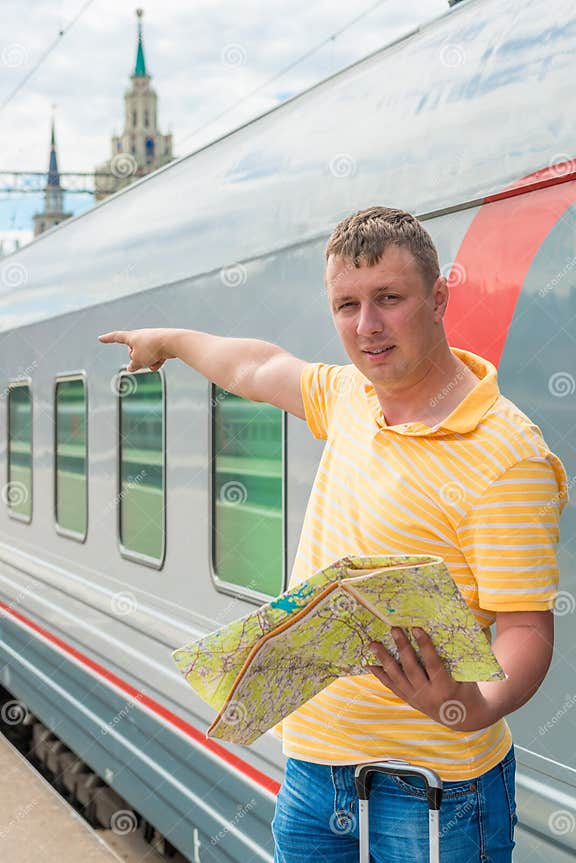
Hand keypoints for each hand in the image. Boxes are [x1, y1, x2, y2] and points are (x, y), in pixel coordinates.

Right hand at [98, 328, 174, 372]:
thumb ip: (133, 365)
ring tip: (155, 358)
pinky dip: (157, 361)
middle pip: (133, 353)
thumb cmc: (153, 348)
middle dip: (137, 359)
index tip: (100, 338)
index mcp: (132, 336)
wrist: (174, 342)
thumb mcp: (138, 360)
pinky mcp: (161, 345)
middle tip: (145, 358)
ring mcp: (151, 340)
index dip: (108, 339)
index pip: (116, 337)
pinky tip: (162, 360)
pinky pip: (154, 357)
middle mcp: (141, 336)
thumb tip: (131, 368)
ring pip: (144, 357)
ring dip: (148, 361)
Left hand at [368, 627, 492, 731]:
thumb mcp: (467, 676)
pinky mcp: (409, 700)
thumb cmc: (467, 689)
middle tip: (394, 629)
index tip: (416, 628)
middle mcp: (428, 695)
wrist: (463, 717)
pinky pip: (391, 686)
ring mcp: (416, 699)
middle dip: (402, 647)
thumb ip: (455, 658)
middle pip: (411, 669)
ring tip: (374, 644)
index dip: (424, 646)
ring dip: (384, 659)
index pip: (432, 664)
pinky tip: (370, 663)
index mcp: (445, 688)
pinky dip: (380, 675)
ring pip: (397, 677)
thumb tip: (444, 628)